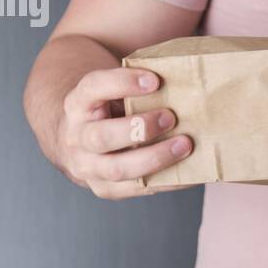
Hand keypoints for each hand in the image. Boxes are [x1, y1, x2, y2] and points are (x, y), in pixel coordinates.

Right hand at [55, 68, 192, 198]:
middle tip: (170, 117)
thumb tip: (181, 79)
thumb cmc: (107, 110)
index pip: (93, 88)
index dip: (122, 83)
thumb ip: (135, 88)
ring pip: (118, 169)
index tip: (154, 80)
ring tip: (185, 145)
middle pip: (101, 137)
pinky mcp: (105, 189)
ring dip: (155, 158)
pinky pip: (137, 188)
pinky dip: (167, 181)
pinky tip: (191, 171)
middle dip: (140, 128)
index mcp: (77, 104)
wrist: (77, 143)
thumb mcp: (111, 93)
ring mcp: (87, 167)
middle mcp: (76, 138)